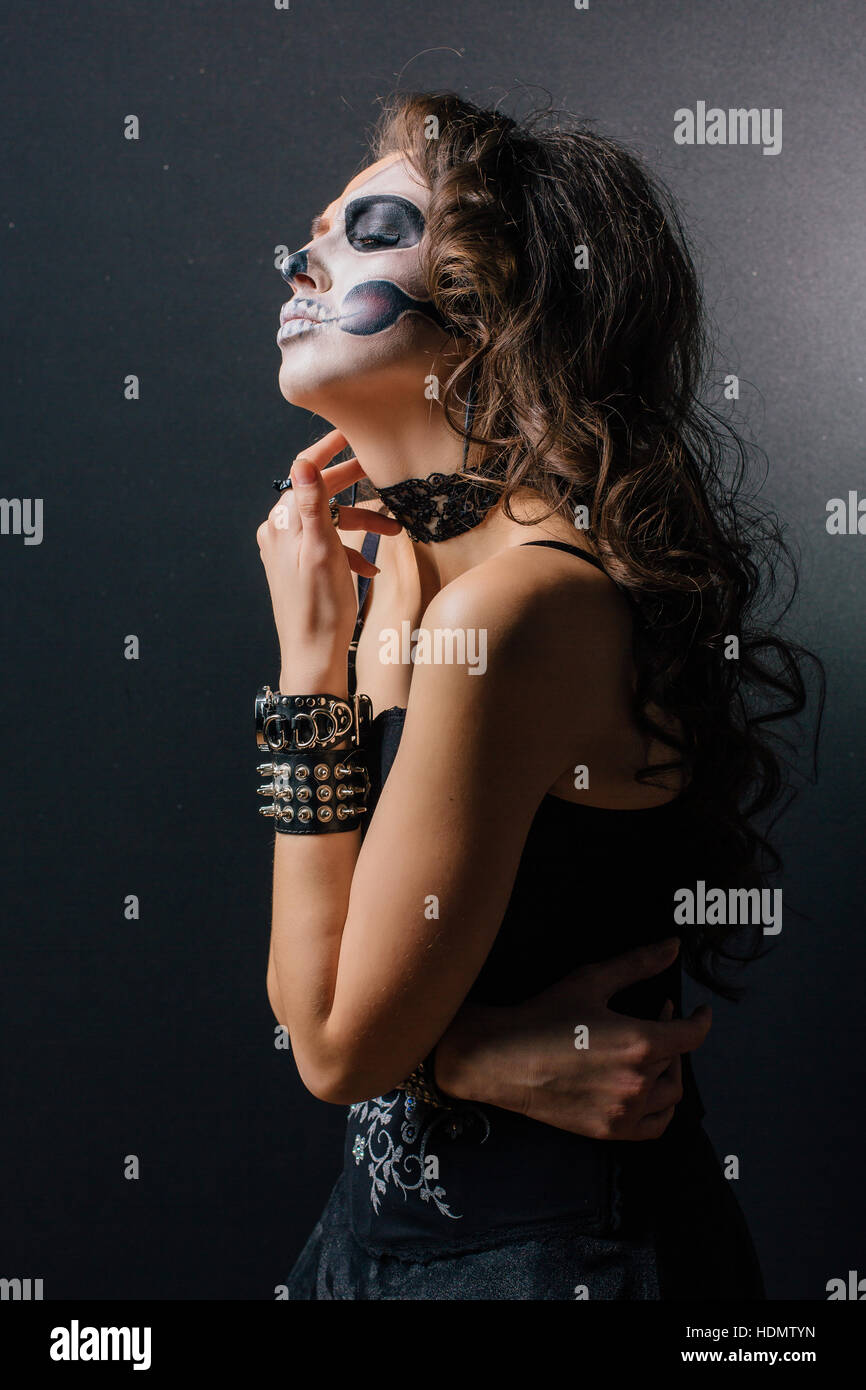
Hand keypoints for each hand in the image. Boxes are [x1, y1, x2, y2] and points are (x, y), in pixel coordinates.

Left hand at [256, 429, 401, 688]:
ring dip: (360, 525)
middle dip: (354, 489)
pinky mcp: (302, 570)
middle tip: (381, 474)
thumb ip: (313, 504)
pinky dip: (351, 550)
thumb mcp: (322, 550)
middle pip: (320, 496)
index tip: (350, 433)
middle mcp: (282, 534)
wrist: (313, 656)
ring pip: (330, 523)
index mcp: (283, 524)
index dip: (328, 451)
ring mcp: (290, 552)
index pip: (304, 473)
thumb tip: (302, 462)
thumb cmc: (319, 608)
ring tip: (392, 534)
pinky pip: (329, 547)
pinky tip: (369, 568)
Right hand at [436, 938, 711, 1140]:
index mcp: (639, 1043)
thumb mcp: (591, 981)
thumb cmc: (544, 1017)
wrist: (503, 1058)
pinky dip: (660, 1108)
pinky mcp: (610, 1130)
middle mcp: (637, 1082)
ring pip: (670, 1093)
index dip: (700, 1020)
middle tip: (655, 1018)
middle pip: (676, 1059)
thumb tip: (671, 948)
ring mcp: (624, 1111)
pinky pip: (655, 1125)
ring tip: (652, 1054)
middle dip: (671, 1036)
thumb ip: (637, 964)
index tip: (699, 1012)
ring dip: (668, 1070)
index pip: (691, 1035)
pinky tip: (648, 1090)